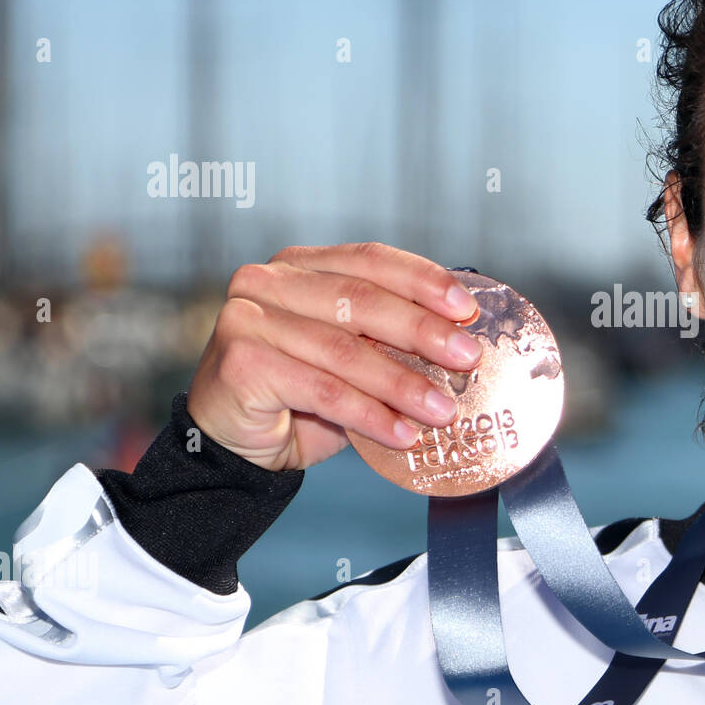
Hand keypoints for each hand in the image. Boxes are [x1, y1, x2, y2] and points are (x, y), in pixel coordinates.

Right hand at [186, 242, 481, 471]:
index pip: (371, 260)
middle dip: (423, 331)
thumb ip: (390, 338)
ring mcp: (248, 319)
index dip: (423, 280)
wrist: (236, 445)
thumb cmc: (301, 396)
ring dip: (403, 385)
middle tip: (468, 359)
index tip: (467, 309)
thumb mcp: (352, 356)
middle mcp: (268, 281)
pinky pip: (323, 391)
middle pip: (360, 300)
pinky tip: (403, 434)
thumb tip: (462, 339)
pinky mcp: (242, 363)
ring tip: (443, 410)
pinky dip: (371, 416)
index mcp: (301, 265)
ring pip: (345, 351)